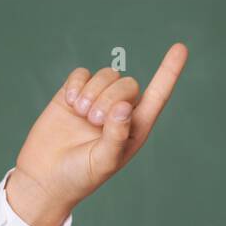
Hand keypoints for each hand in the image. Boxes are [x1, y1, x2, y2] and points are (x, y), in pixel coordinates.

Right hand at [6, 42, 188, 225]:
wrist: (44, 177)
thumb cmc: (79, 176)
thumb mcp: (103, 162)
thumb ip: (117, 135)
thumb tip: (124, 107)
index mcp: (134, 130)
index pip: (157, 97)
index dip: (168, 72)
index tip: (181, 48)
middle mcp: (119, 113)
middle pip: (128, 84)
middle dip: (111, 96)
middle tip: (93, 120)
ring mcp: (96, 102)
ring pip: (106, 75)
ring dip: (93, 92)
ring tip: (81, 115)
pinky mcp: (74, 94)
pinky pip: (82, 73)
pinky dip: (77, 85)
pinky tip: (70, 104)